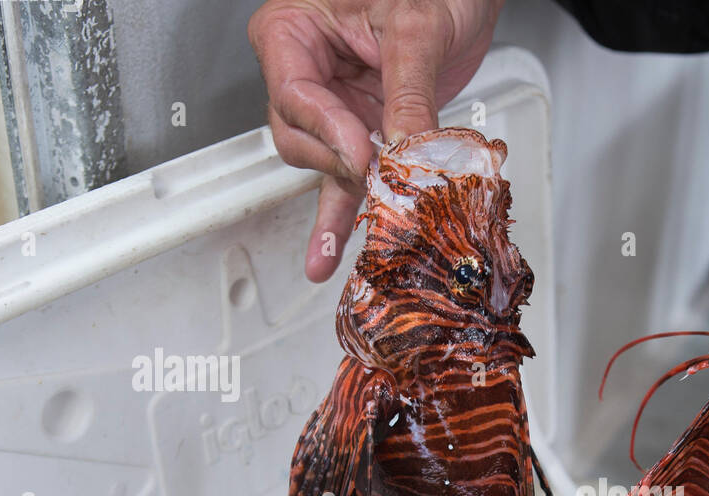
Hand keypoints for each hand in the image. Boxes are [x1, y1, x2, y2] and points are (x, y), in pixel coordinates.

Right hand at [248, 0, 503, 281]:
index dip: (330, 132)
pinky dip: (345, 212)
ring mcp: (335, 104)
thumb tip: (405, 149)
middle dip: (338, 165)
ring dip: (336, 206)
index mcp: (292, 31)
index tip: (364, 154)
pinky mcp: (365, 128)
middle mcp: (305, 70)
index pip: (296, 96)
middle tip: (375, 179)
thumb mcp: (416, 28)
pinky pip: (349, 176)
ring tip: (328, 254)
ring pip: (325, 165)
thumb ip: (407, 92)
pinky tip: (329, 252)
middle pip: (300, 138)